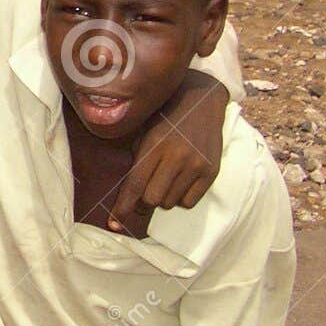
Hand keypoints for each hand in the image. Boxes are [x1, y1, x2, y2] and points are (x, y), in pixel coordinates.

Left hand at [113, 72, 227, 234]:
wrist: (201, 101)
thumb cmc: (164, 116)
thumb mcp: (144, 131)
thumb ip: (137, 159)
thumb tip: (128, 195)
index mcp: (154, 145)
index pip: (134, 185)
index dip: (122, 207)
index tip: (114, 224)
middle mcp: (176, 156)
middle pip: (152, 199)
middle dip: (143, 202)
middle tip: (142, 195)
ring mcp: (196, 165)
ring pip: (170, 202)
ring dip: (163, 198)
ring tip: (165, 178)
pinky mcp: (211, 171)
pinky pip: (189, 201)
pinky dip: (181, 198)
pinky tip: (180, 180)